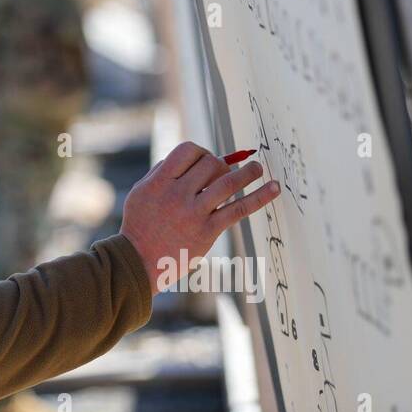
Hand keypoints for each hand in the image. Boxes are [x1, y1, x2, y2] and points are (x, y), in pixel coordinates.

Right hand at [119, 141, 279, 291]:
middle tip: (225, 172)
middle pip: (210, 164)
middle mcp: (177, 193)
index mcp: (159, 181)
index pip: (188, 151)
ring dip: (248, 172)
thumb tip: (187, 159)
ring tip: (258, 168)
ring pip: (228, 182)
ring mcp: (194, 212)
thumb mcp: (141, 193)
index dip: (201, 151)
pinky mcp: (208, 231)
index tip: (206, 159)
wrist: (138, 260)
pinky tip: (273, 188)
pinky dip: (260, 197)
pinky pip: (239, 209)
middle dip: (221, 164)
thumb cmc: (139, 225)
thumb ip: (160, 173)